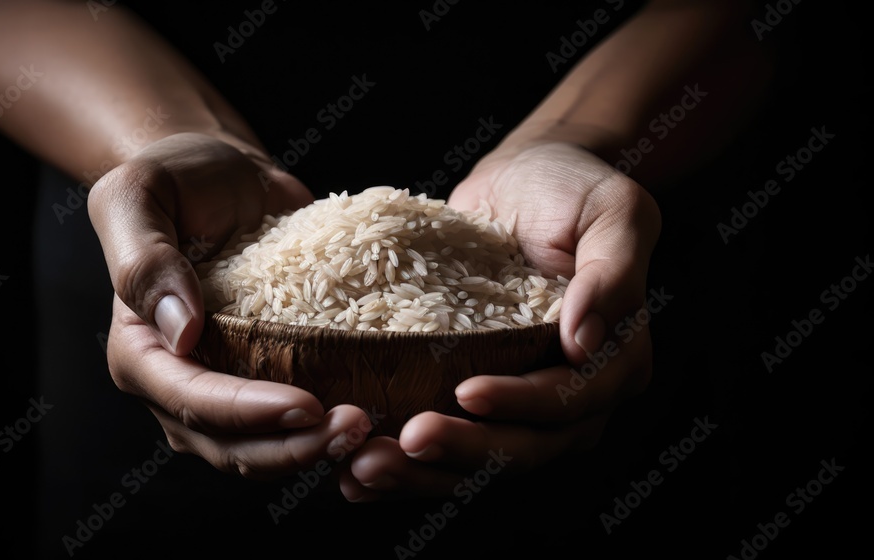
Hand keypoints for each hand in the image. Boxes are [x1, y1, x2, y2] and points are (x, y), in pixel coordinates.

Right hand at [90, 132, 370, 477]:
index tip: (306, 405)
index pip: (189, 401)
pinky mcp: (270, 378)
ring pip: (265, 448)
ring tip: (370, 431)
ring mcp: (228, 387)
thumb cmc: (177, 178)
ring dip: (315, 449)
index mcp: (141, 351)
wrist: (227, 177)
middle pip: (230, 444)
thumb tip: (183, 332)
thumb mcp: (139, 196)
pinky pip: (295, 422)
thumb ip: (144, 260)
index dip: (246, 413)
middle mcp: (179, 383)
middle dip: (291, 447)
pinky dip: (330, 427)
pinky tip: (377, 417)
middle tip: (355, 428)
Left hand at [339, 142, 660, 498]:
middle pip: (521, 447)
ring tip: (362, 471)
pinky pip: (446, 441)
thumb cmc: (570, 189)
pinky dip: (404, 465)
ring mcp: (519, 403)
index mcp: (615, 361)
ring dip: (422, 474)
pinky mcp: (474, 397)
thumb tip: (584, 340)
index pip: (570, 400)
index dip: (521, 404)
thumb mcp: (614, 212)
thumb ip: (614, 274)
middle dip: (463, 452)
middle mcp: (571, 397)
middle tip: (404, 442)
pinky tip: (351, 475)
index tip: (466, 392)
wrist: (521, 181)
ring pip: (478, 462)